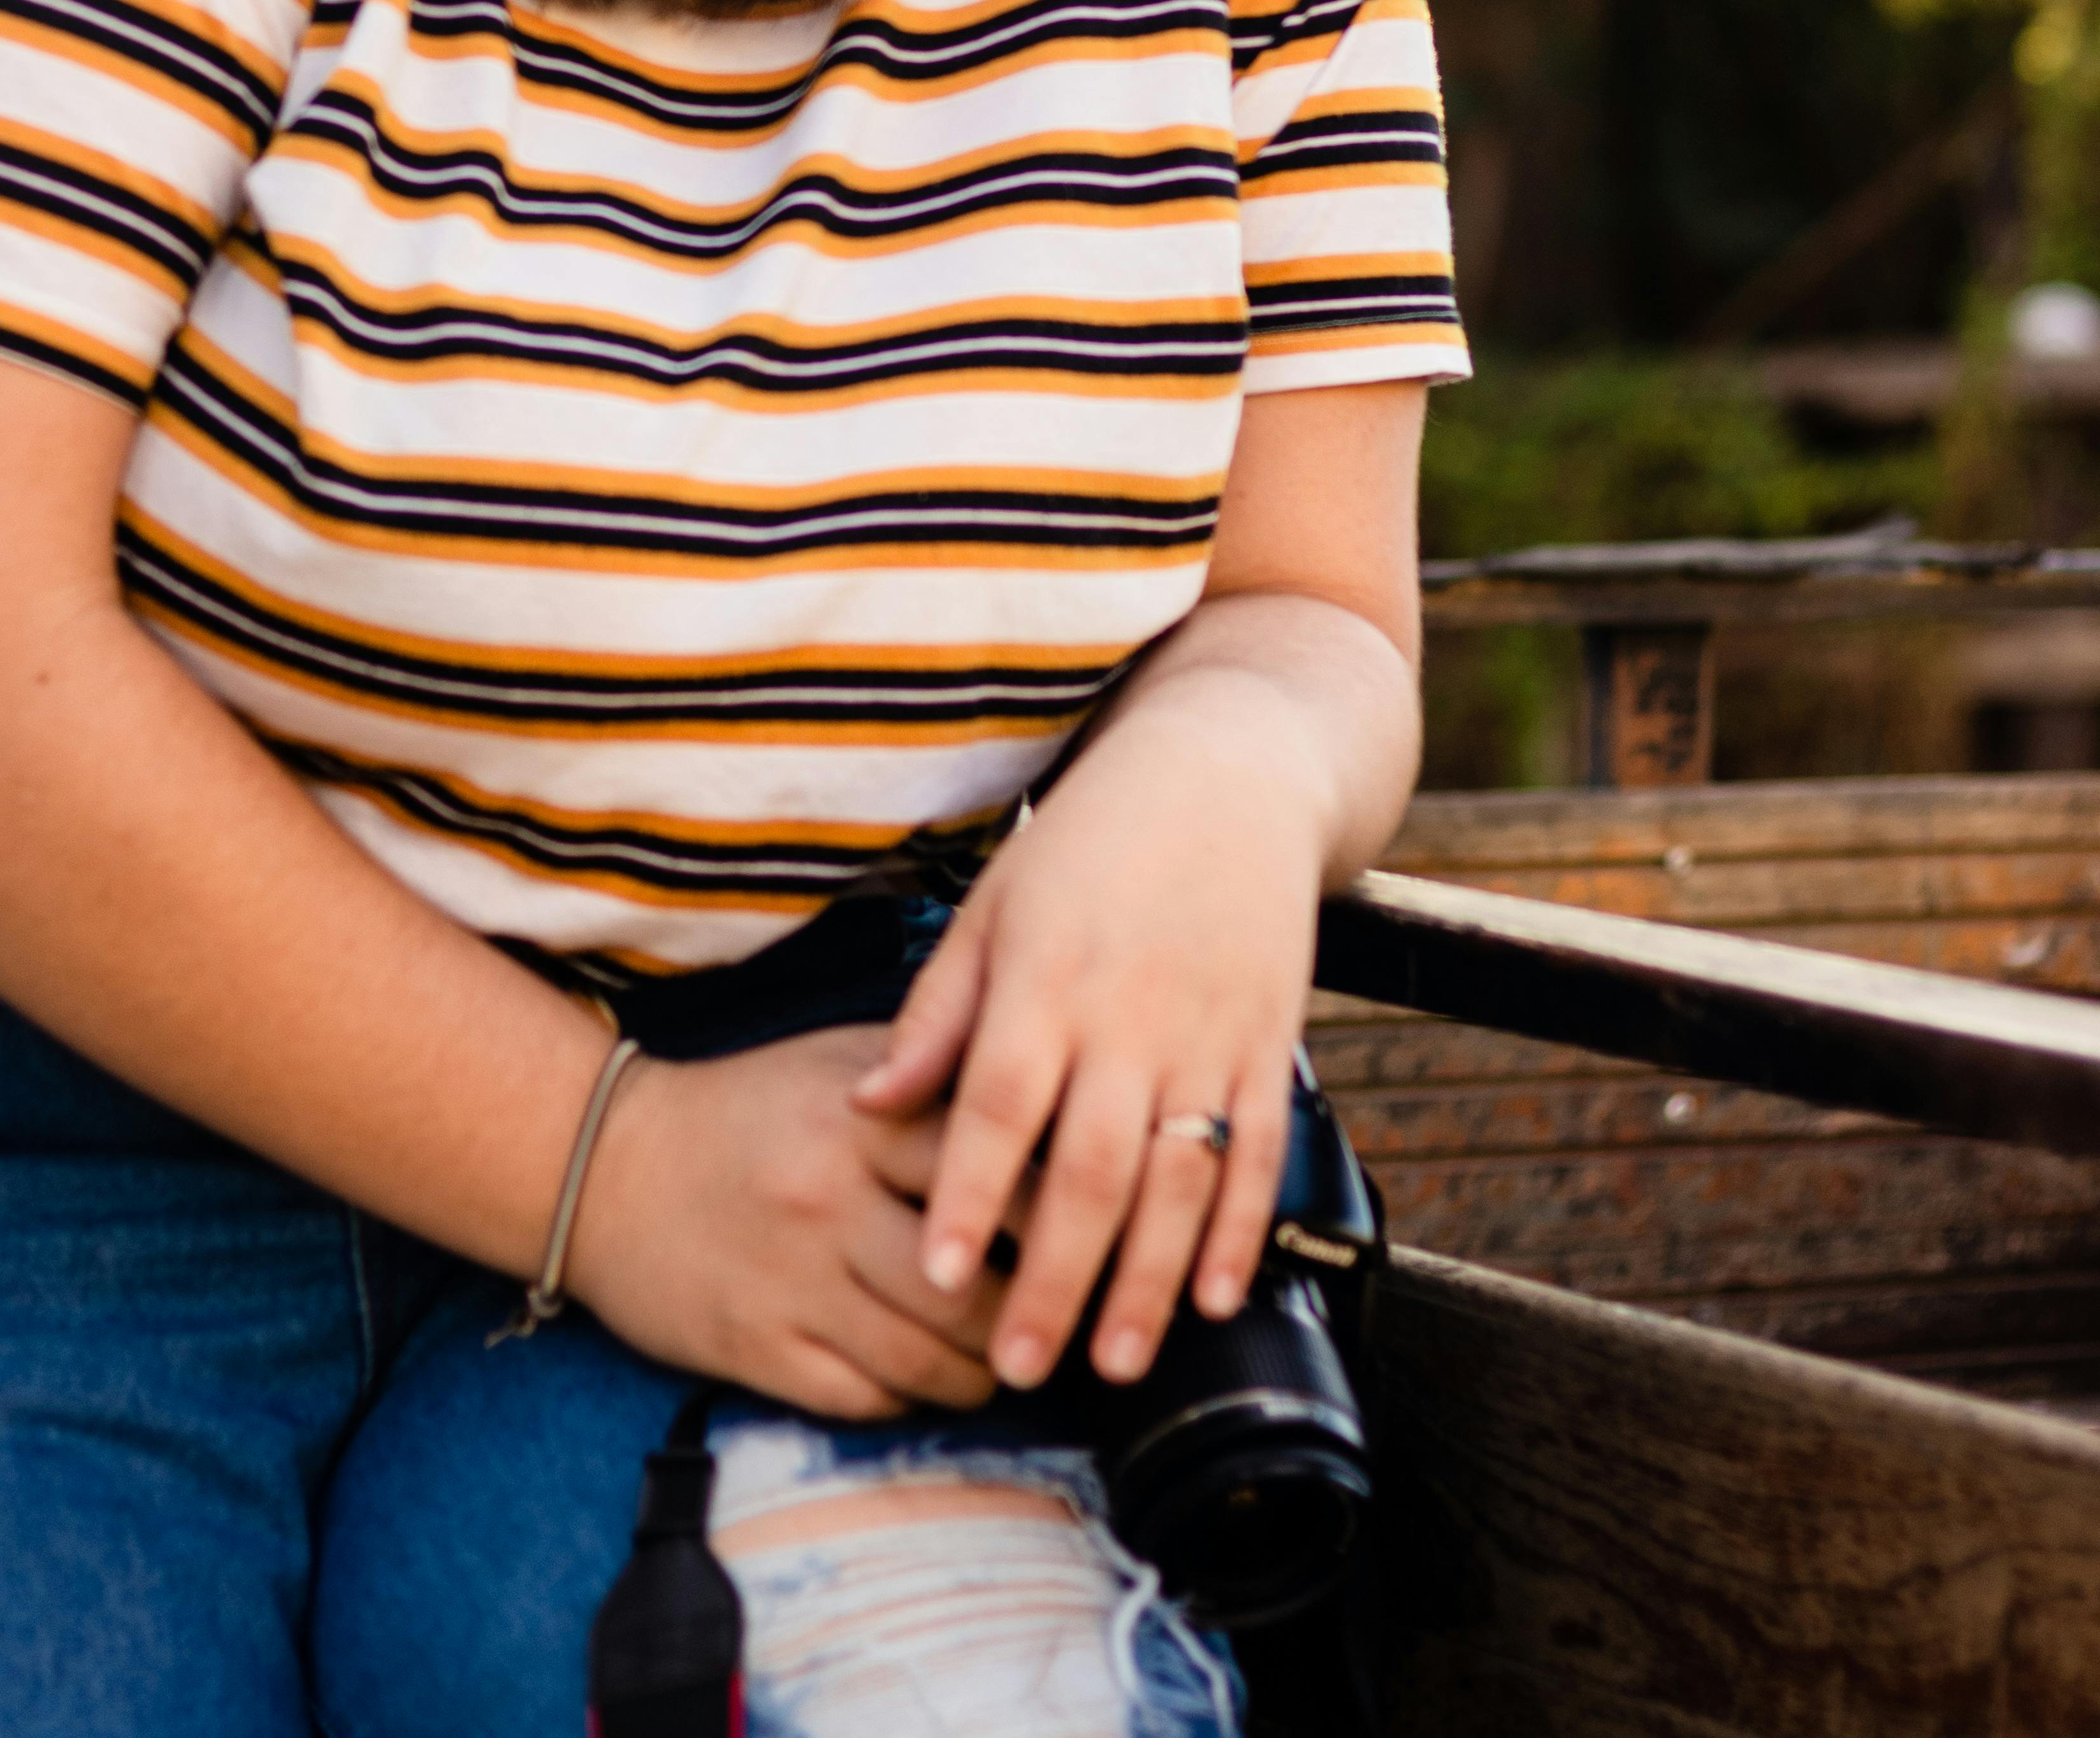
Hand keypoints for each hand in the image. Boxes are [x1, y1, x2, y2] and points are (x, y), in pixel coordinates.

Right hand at [564, 1024, 1016, 1418]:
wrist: (607, 1165)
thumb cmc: (746, 1110)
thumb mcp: (836, 1062)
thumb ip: (931, 1074)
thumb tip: (1040, 1112)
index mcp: (859, 1121)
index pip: (992, 1175)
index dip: (1057, 1217)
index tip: (1089, 1237)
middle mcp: (829, 1202)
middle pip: (970, 1292)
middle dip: (1030, 1320)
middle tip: (1061, 1324)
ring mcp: (791, 1283)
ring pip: (926, 1360)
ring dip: (982, 1373)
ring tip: (1006, 1359)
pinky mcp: (755, 1348)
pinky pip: (864, 1398)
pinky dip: (910, 1398)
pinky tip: (925, 1377)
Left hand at [848, 681, 1327, 1394]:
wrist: (1227, 773)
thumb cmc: (1091, 839)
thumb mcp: (993, 903)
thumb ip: (936, 1011)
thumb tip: (872, 1105)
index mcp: (1045, 979)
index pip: (998, 1106)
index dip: (968, 1194)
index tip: (934, 1274)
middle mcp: (1129, 1015)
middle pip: (1089, 1170)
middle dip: (1056, 1278)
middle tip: (1021, 1369)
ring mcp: (1209, 1034)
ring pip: (1179, 1182)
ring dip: (1148, 1282)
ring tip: (1116, 1364)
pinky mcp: (1270, 1042)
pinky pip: (1258, 1154)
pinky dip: (1241, 1233)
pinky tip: (1214, 1299)